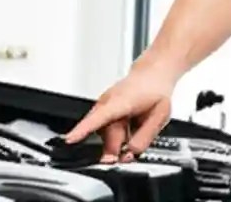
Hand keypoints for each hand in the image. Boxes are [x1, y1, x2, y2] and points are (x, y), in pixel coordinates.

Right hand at [64, 59, 178, 162]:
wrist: (152, 75)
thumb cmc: (155, 90)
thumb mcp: (160, 116)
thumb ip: (144, 136)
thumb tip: (131, 151)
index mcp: (120, 101)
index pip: (98, 118)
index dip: (83, 130)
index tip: (70, 139)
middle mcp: (107, 103)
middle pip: (106, 136)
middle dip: (117, 149)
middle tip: (130, 154)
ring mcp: (102, 107)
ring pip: (106, 136)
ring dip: (120, 141)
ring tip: (136, 128)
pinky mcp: (102, 112)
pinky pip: (107, 132)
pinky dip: (118, 135)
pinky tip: (130, 127)